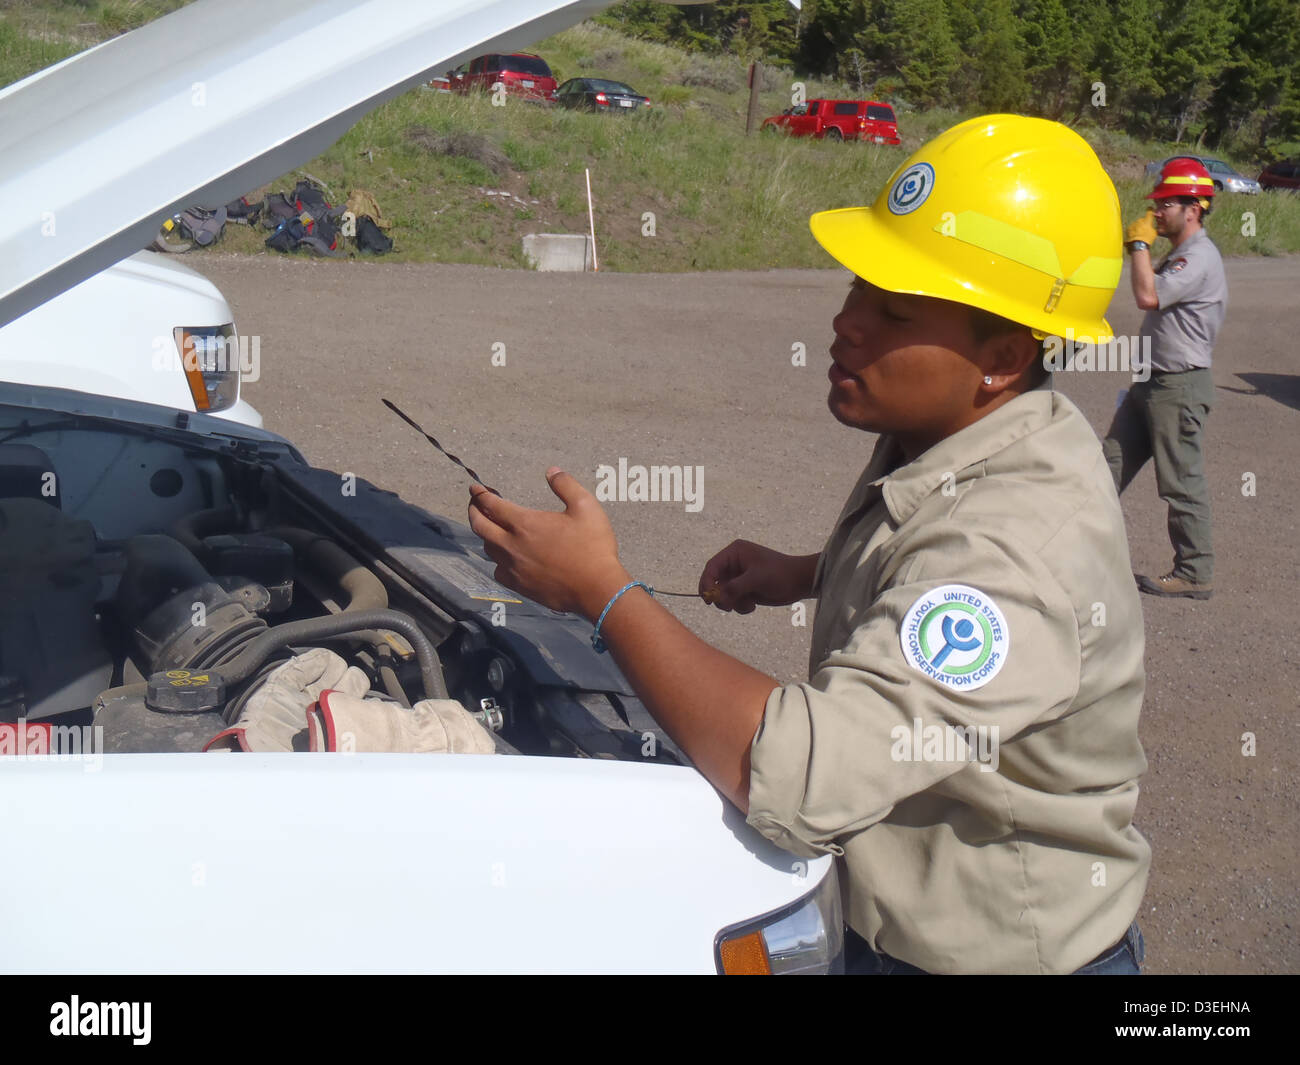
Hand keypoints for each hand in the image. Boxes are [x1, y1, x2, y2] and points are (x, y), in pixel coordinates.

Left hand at [467, 469, 629, 620]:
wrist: (596, 589)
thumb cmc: (593, 547)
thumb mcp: (586, 507)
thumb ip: (566, 485)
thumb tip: (551, 471)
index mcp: (525, 523)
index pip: (491, 505)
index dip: (480, 494)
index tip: (475, 488)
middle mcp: (512, 545)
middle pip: (480, 526)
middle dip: (474, 511)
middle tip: (474, 504)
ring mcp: (513, 568)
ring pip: (487, 548)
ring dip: (485, 535)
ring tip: (490, 527)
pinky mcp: (519, 586)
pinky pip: (498, 570)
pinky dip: (497, 560)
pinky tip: (505, 557)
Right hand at [699, 540, 817, 613]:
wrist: (799, 582)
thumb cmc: (780, 574)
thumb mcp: (757, 578)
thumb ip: (736, 587)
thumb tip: (718, 597)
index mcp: (735, 553)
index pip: (712, 567)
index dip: (706, 582)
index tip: (707, 597)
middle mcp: (734, 564)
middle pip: (714, 582)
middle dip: (721, 596)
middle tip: (728, 606)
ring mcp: (738, 577)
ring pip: (723, 594)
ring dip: (733, 603)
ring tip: (748, 604)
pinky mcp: (744, 589)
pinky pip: (733, 601)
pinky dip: (740, 606)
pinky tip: (753, 604)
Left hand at [1125, 207, 1156, 245]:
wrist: (1137, 245)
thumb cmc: (1147, 239)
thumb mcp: (1154, 233)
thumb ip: (1152, 227)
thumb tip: (1151, 227)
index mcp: (1147, 220)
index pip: (1149, 212)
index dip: (1150, 210)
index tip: (1150, 208)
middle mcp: (1139, 220)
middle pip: (1142, 220)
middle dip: (1143, 224)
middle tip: (1145, 231)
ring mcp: (1133, 224)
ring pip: (1136, 224)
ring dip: (1137, 228)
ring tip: (1140, 235)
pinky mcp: (1128, 229)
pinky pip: (1132, 229)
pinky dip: (1133, 231)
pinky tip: (1135, 236)